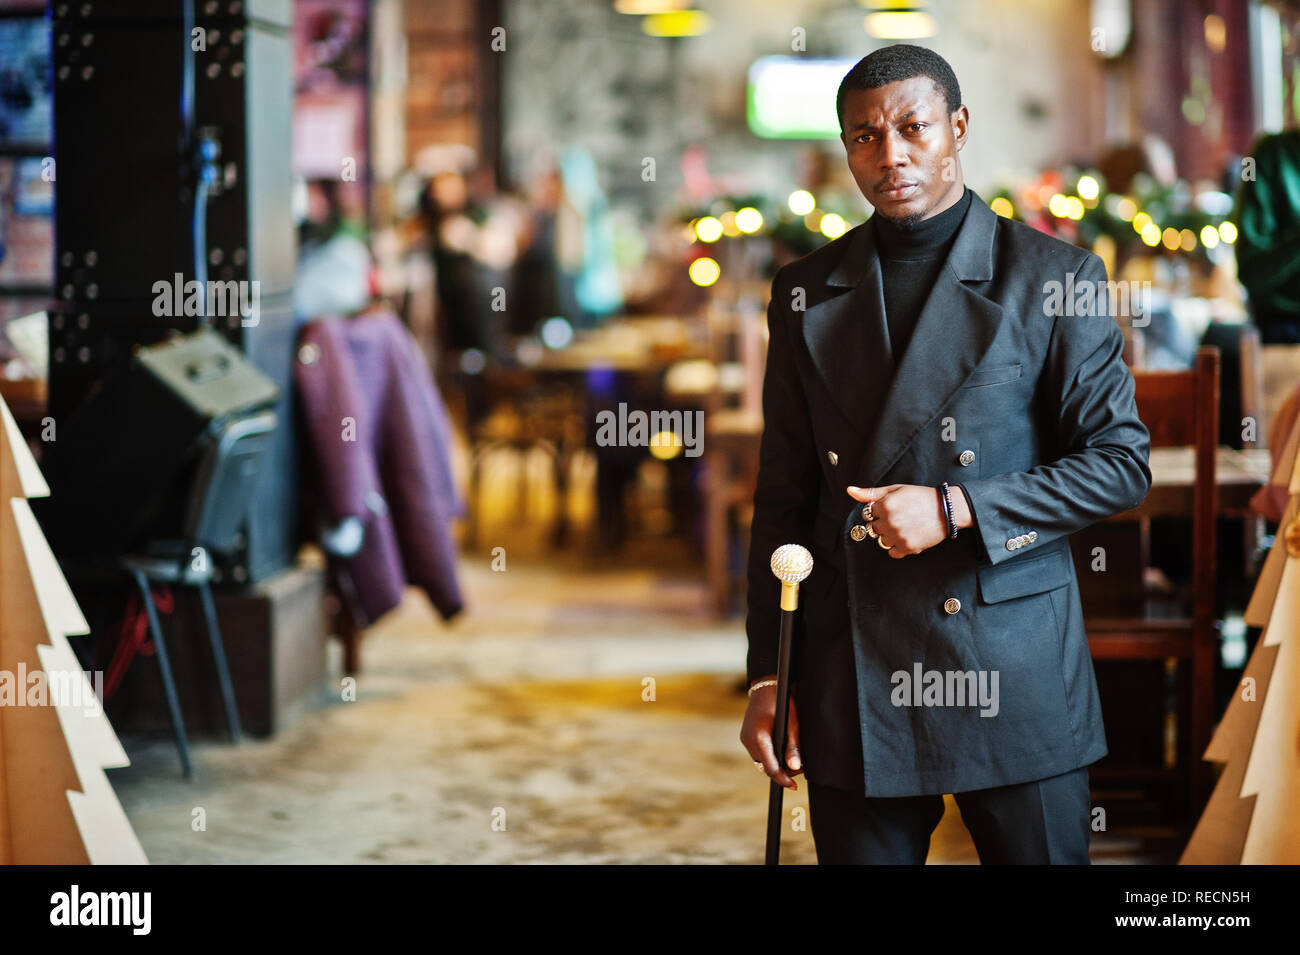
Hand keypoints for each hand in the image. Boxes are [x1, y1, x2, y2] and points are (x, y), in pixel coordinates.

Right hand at [740, 677, 801, 789]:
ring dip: (775, 763)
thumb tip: (795, 767)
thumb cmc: (780, 701)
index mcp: (759, 737)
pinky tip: (781, 751)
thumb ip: (792, 746)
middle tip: (799, 769)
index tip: (794, 786)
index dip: (783, 779)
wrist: (765, 685)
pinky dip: (769, 755)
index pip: (771, 768)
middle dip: (782, 771)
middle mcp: (749, 740)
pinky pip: (758, 752)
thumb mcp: (791, 723)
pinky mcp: (747, 735)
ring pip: (761, 760)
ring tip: (793, 760)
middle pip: (765, 766)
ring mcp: (746, 738)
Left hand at [846, 484, 971, 558]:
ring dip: (889, 535)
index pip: (868, 513)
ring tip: (905, 526)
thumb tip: (849, 491)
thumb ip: (871, 493)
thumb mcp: (895, 489)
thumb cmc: (920, 497)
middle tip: (900, 517)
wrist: (946, 510)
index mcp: (885, 505)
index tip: (892, 508)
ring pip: (882, 541)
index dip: (879, 511)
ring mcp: (898, 536)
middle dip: (882, 523)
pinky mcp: (908, 548)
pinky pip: (892, 552)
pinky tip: (908, 535)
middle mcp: (890, 522)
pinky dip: (898, 547)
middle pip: (873, 528)